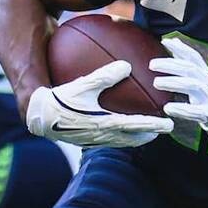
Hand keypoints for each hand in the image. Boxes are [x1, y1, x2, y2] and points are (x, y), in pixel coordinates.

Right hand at [24, 61, 174, 148]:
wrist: (37, 116)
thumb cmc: (59, 99)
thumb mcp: (82, 84)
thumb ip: (104, 76)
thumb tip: (126, 66)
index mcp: (103, 124)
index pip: (135, 126)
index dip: (154, 126)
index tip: (169, 124)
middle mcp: (101, 135)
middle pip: (131, 139)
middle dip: (148, 135)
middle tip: (163, 130)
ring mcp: (93, 139)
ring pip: (120, 141)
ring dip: (135, 137)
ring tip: (146, 132)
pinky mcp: (85, 139)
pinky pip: (108, 138)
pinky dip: (119, 134)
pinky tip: (117, 125)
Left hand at [151, 39, 207, 155]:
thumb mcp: (203, 86)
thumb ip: (190, 70)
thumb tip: (174, 46)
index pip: (195, 58)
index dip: (181, 48)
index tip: (165, 41)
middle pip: (192, 69)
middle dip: (171, 64)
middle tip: (152, 64)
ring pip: (194, 86)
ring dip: (174, 82)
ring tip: (156, 83)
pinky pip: (198, 111)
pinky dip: (182, 109)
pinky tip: (168, 108)